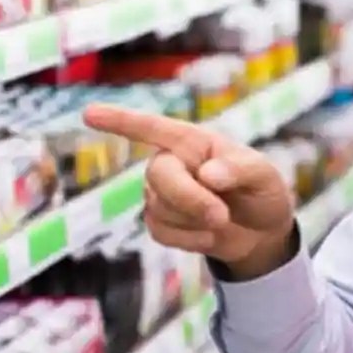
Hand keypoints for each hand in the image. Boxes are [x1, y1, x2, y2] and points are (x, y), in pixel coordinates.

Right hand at [83, 104, 297, 279]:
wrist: (261, 232)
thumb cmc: (261, 191)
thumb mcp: (263, 176)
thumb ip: (240, 169)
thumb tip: (207, 173)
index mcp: (193, 142)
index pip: (154, 127)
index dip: (121, 120)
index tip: (89, 113)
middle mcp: (171, 162)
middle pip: (158, 175)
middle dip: (189, 198)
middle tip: (222, 215)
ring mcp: (161, 193)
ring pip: (159, 208)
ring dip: (195, 221)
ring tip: (222, 219)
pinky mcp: (159, 221)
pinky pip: (162, 232)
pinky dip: (191, 239)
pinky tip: (210, 235)